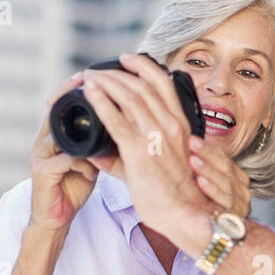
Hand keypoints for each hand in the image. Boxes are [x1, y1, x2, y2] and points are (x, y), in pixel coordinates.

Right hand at [29, 71, 107, 232]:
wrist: (56, 219)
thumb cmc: (74, 187)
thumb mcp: (92, 159)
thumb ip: (102, 140)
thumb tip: (124, 122)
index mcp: (57, 133)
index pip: (65, 103)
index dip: (77, 88)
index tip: (101, 76)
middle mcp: (45, 140)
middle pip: (56, 109)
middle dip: (74, 97)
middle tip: (97, 89)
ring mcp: (41, 155)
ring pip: (59, 133)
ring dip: (81, 131)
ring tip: (101, 128)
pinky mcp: (42, 173)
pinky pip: (62, 161)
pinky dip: (81, 162)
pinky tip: (93, 168)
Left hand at [79, 52, 211, 232]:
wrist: (187, 214)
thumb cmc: (176, 195)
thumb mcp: (161, 166)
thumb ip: (128, 156)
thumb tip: (99, 153)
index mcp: (180, 124)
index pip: (163, 83)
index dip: (143, 66)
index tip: (126, 59)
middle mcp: (170, 125)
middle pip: (141, 84)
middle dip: (115, 72)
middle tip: (96, 71)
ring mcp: (156, 137)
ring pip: (128, 95)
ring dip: (105, 82)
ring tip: (87, 78)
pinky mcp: (139, 152)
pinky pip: (116, 119)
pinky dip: (100, 101)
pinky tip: (88, 93)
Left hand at [189, 135, 250, 217]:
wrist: (216, 246)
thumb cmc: (203, 216)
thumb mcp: (202, 189)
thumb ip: (198, 169)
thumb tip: (182, 149)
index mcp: (235, 180)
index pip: (223, 159)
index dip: (208, 148)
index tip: (190, 139)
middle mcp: (241, 191)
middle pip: (226, 167)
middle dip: (207, 154)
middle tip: (190, 144)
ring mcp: (241, 204)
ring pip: (227, 181)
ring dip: (209, 169)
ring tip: (192, 161)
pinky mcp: (237, 217)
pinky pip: (226, 200)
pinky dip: (213, 189)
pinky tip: (200, 181)